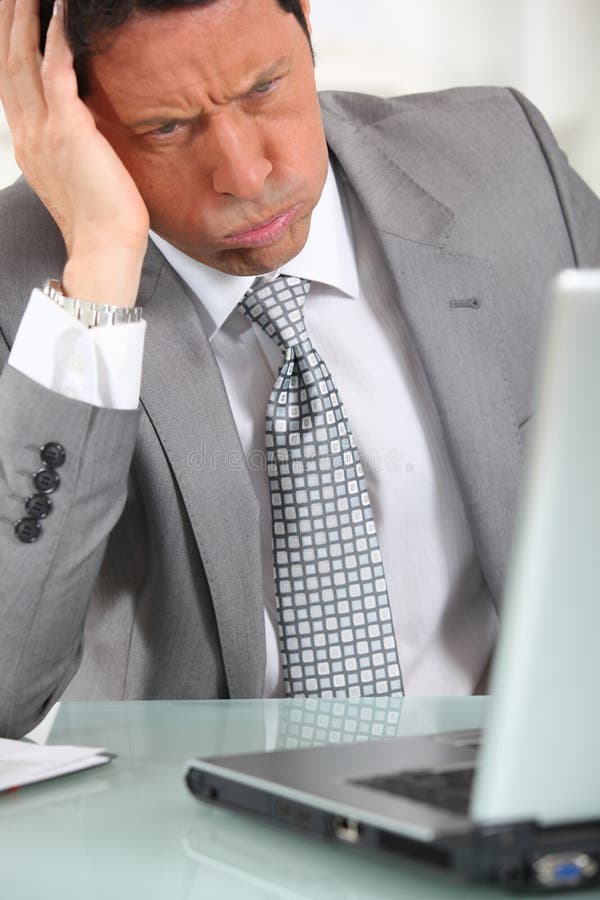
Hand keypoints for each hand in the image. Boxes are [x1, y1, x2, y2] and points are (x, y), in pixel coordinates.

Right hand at [0, 0, 148, 305]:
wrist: (105, 247)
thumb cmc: (102, 216)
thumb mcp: (78, 170)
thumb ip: (73, 139)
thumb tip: (86, 117)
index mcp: (28, 143)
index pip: (10, 81)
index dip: (8, 43)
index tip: (11, 15)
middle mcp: (27, 133)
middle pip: (7, 61)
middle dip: (8, 19)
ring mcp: (43, 131)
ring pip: (22, 59)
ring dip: (23, 17)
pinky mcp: (68, 131)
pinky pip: (55, 72)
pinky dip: (56, 37)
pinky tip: (60, 9)